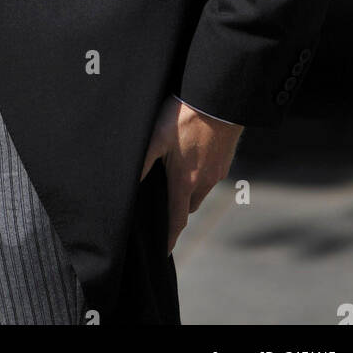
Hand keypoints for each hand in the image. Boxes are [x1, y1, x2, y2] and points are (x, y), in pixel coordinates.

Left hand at [141, 95, 242, 254]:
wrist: (217, 100)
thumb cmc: (183, 117)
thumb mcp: (156, 138)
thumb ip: (142, 163)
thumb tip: (127, 186)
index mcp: (184, 182)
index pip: (177, 220)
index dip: (169, 238)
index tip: (164, 251)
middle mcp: (203, 182)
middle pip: (189, 207)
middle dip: (178, 212)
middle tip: (165, 209)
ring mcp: (217, 171)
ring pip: (201, 191)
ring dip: (190, 192)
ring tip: (177, 182)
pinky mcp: (226, 159)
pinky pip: (212, 176)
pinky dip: (202, 176)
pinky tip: (194, 159)